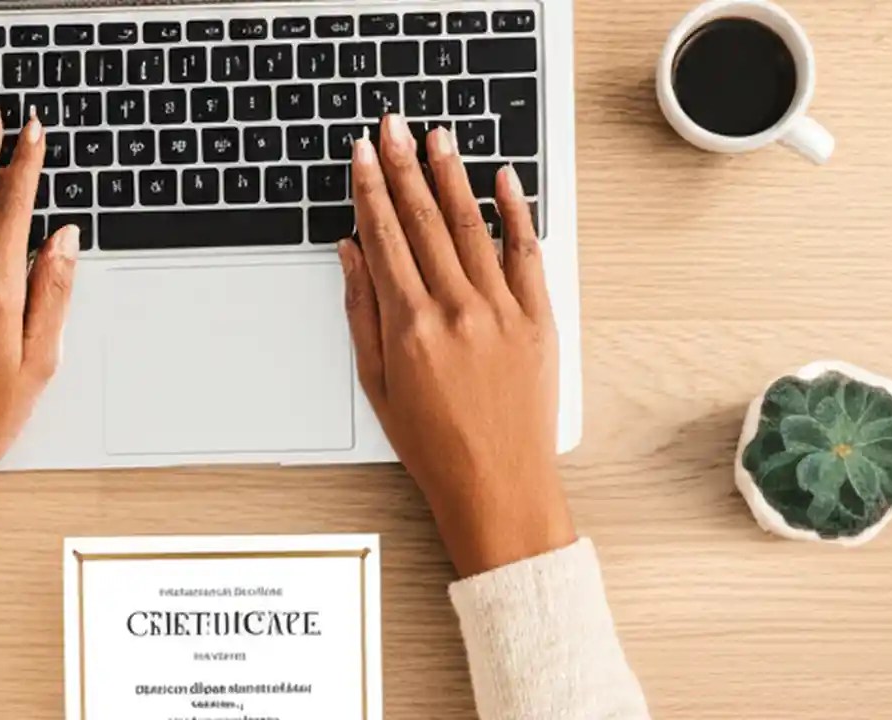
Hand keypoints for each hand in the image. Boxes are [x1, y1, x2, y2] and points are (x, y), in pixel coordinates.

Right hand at [341, 115, 574, 576]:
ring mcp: (503, 310)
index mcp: (411, 324)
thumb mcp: (378, 381)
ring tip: (439, 137)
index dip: (369, 189)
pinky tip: (504, 180)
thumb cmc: (433, 444)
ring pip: (472, 224)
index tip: (361, 154)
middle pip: (424, 219)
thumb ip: (363, 310)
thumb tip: (352, 253)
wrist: (498, 483)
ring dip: (452, 174)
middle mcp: (457, 308)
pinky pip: (527, 253)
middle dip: (403, 166)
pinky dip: (517, 212)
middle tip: (393, 126)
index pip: (385, 236)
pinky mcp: (539, 318)